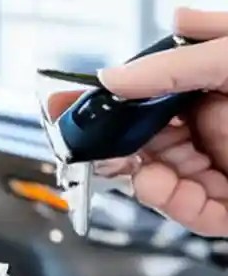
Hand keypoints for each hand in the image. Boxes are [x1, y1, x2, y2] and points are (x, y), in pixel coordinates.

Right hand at [48, 8, 227, 235]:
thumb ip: (177, 60)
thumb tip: (115, 73)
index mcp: (208, 87)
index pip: (141, 98)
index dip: (101, 104)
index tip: (64, 105)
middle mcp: (211, 128)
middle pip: (141, 143)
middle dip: (109, 148)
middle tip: (82, 148)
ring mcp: (221, 167)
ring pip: (159, 181)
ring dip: (137, 179)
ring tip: (131, 170)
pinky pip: (195, 215)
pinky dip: (172, 206)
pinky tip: (162, 188)